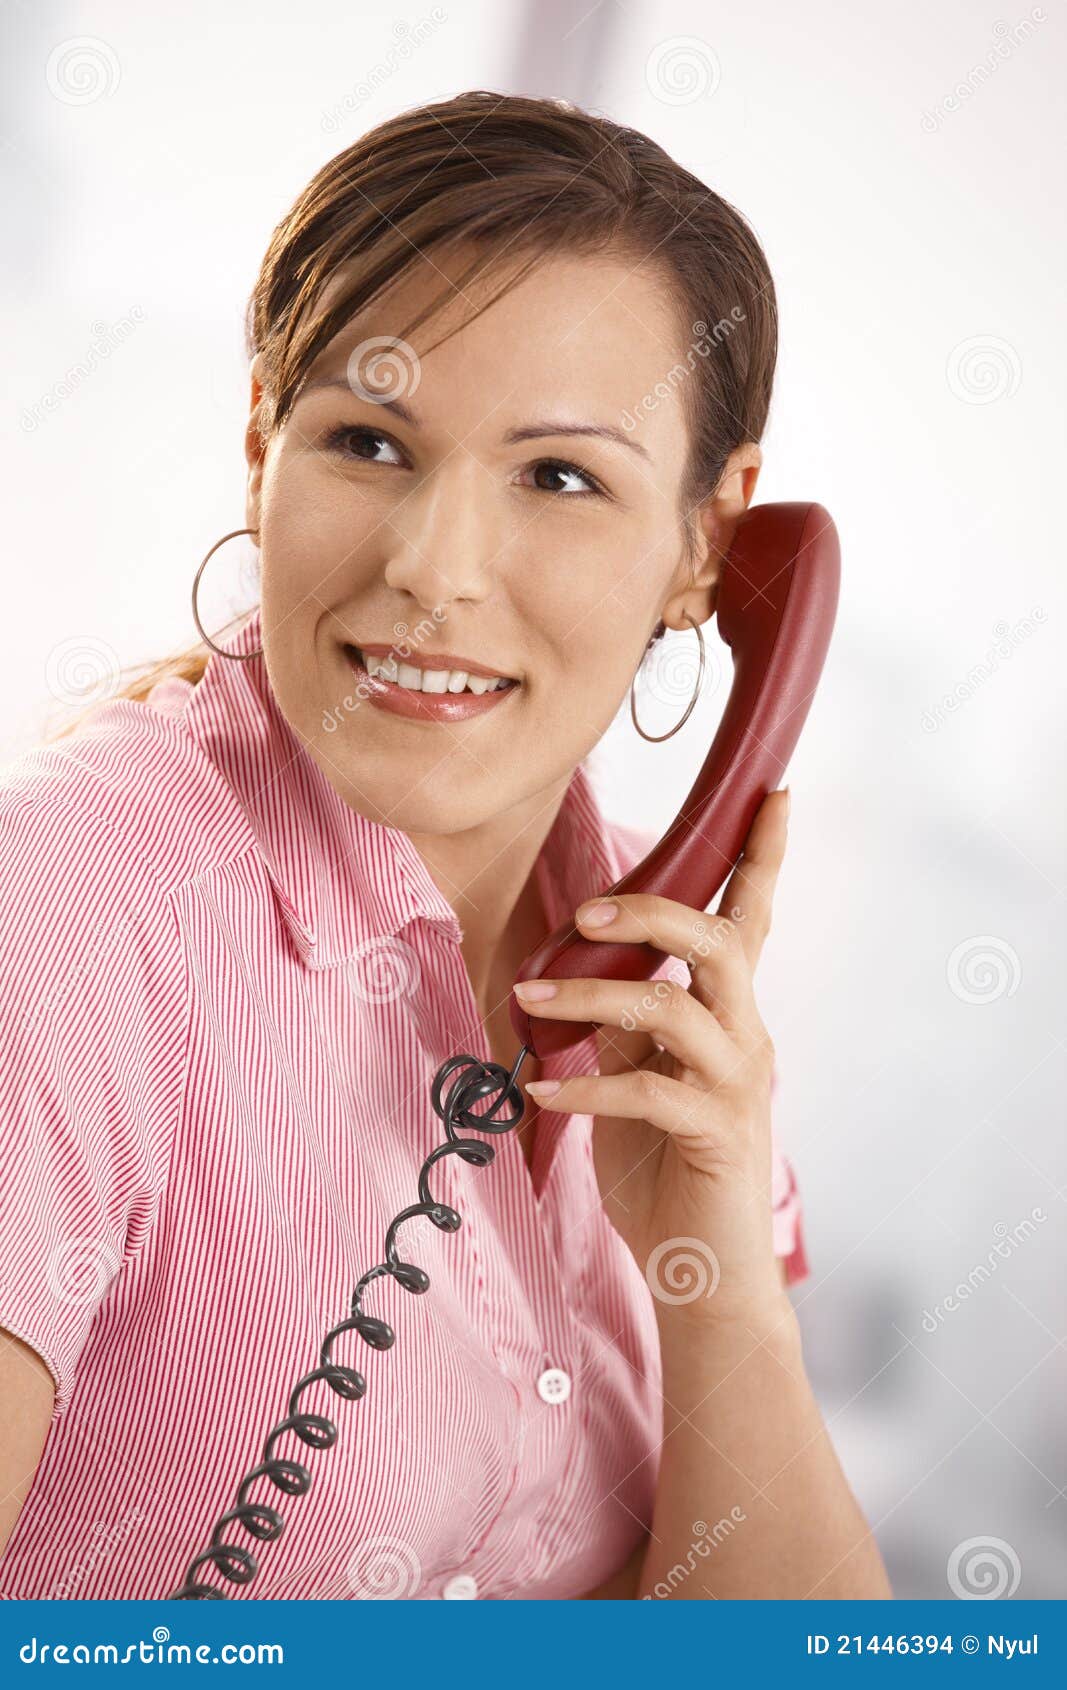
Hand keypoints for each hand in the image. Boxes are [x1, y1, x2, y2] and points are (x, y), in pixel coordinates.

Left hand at [518, 788, 790, 1330]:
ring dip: (591, 998)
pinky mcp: (716, 1133)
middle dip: (652, 913)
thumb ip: (628, 1029)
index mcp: (733, 1017)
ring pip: (675, 1006)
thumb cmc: (669, 1174)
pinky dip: (583, 1084)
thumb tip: (584, 981)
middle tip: (585, 914)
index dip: (763, 855)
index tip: (774, 790)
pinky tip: (537, 1091)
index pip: (755, 919)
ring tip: (528, 1003)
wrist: (705, 1275)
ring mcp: (736, 1086)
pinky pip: (646, 1087)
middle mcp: (747, 1039)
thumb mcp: (641, 1084)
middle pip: (721, 942)